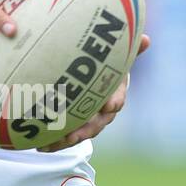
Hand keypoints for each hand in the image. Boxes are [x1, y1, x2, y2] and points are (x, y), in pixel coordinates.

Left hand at [39, 33, 151, 152]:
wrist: (91, 80)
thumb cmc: (102, 67)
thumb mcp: (111, 58)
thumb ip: (123, 50)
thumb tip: (146, 39)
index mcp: (113, 95)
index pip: (116, 99)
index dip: (113, 102)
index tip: (108, 105)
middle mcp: (102, 112)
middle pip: (96, 123)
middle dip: (85, 130)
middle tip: (73, 135)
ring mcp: (89, 122)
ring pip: (79, 134)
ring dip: (66, 140)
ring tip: (50, 144)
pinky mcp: (74, 128)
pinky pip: (65, 137)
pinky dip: (54, 142)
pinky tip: (39, 146)